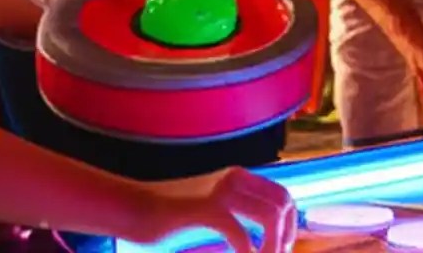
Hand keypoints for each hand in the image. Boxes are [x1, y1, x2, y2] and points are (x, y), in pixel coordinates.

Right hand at [145, 167, 296, 252]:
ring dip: (274, 245)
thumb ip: (233, 217)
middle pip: (283, 202)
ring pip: (270, 215)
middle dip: (288, 235)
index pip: (281, 195)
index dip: (290, 224)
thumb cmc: (167, 217)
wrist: (132, 208)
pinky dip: (248, 252)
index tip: (284, 249)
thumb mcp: (208, 212)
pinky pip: (241, 234)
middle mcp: (234, 178)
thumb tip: (255, 238)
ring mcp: (221, 190)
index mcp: (237, 178)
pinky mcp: (206, 208)